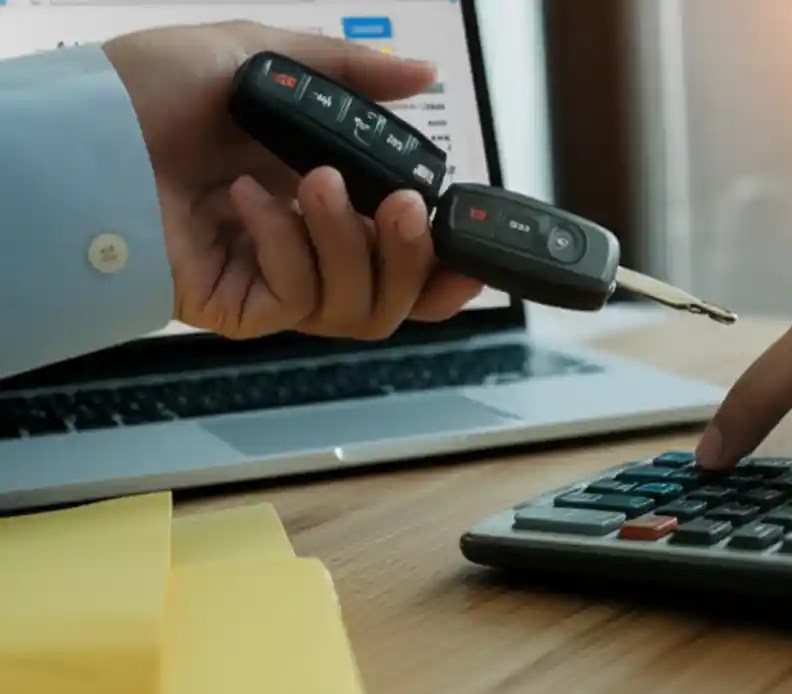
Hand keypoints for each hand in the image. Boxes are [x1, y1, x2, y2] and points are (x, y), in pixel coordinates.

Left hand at [102, 21, 482, 339]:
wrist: (87, 130)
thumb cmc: (156, 93)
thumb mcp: (267, 56)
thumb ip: (351, 72)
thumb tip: (425, 73)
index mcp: (326, 195)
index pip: (404, 253)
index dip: (445, 260)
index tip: (474, 245)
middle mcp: (310, 246)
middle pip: (396, 296)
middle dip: (413, 256)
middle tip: (404, 208)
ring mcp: (276, 281)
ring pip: (360, 308)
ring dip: (352, 244)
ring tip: (313, 184)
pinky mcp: (242, 308)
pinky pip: (299, 297)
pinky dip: (285, 244)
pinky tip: (246, 202)